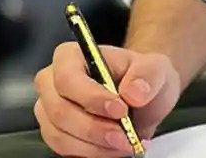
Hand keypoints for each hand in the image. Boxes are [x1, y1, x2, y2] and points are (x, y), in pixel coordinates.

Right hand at [34, 42, 182, 156]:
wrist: (142, 98)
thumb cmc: (140, 77)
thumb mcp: (155, 68)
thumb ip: (148, 74)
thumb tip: (134, 92)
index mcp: (70, 57)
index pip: (68, 79)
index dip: (91, 98)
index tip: (120, 110)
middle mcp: (52, 83)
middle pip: (60, 111)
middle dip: (94, 129)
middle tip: (125, 137)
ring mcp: (49, 111)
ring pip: (60, 136)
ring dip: (94, 146)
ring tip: (125, 144)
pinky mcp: (55, 134)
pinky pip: (65, 150)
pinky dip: (92, 153)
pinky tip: (115, 149)